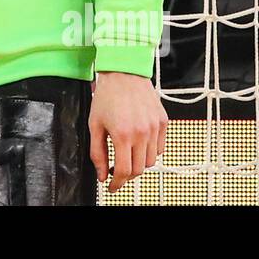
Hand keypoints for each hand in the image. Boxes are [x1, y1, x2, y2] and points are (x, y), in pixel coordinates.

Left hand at [88, 71, 168, 192]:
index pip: (124, 171)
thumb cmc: (107, 96)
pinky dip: (150, 152)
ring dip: (138, 163)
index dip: (116, 183)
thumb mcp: (95, 125)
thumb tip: (102, 174)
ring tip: (127, 154)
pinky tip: (139, 144)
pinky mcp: (163, 122)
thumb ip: (97, 152)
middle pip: (138, 170)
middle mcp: (142, 133)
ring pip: (150, 161)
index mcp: (122, 134)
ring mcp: (155, 128)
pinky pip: (160, 148)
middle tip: (116, 170)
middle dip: (126, 175)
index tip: (111, 186)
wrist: (124, 73)